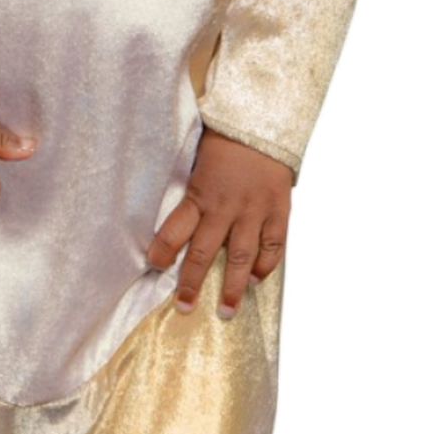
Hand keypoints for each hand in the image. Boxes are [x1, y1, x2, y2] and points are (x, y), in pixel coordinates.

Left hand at [147, 127, 293, 316]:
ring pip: (242, 257)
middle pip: (205, 252)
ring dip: (234, 287)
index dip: (163, 251)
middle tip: (184, 306)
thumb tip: (175, 218)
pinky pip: (274, 245)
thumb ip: (190, 191)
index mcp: (201, 192)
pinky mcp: (279, 210)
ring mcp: (254, 211)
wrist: (264, 122)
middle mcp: (226, 206)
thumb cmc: (225, 139)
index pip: (175, 229)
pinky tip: (259, 280)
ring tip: (226, 311)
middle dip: (192, 282)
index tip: (154, 267)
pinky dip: (267, 265)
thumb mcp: (197, 160)